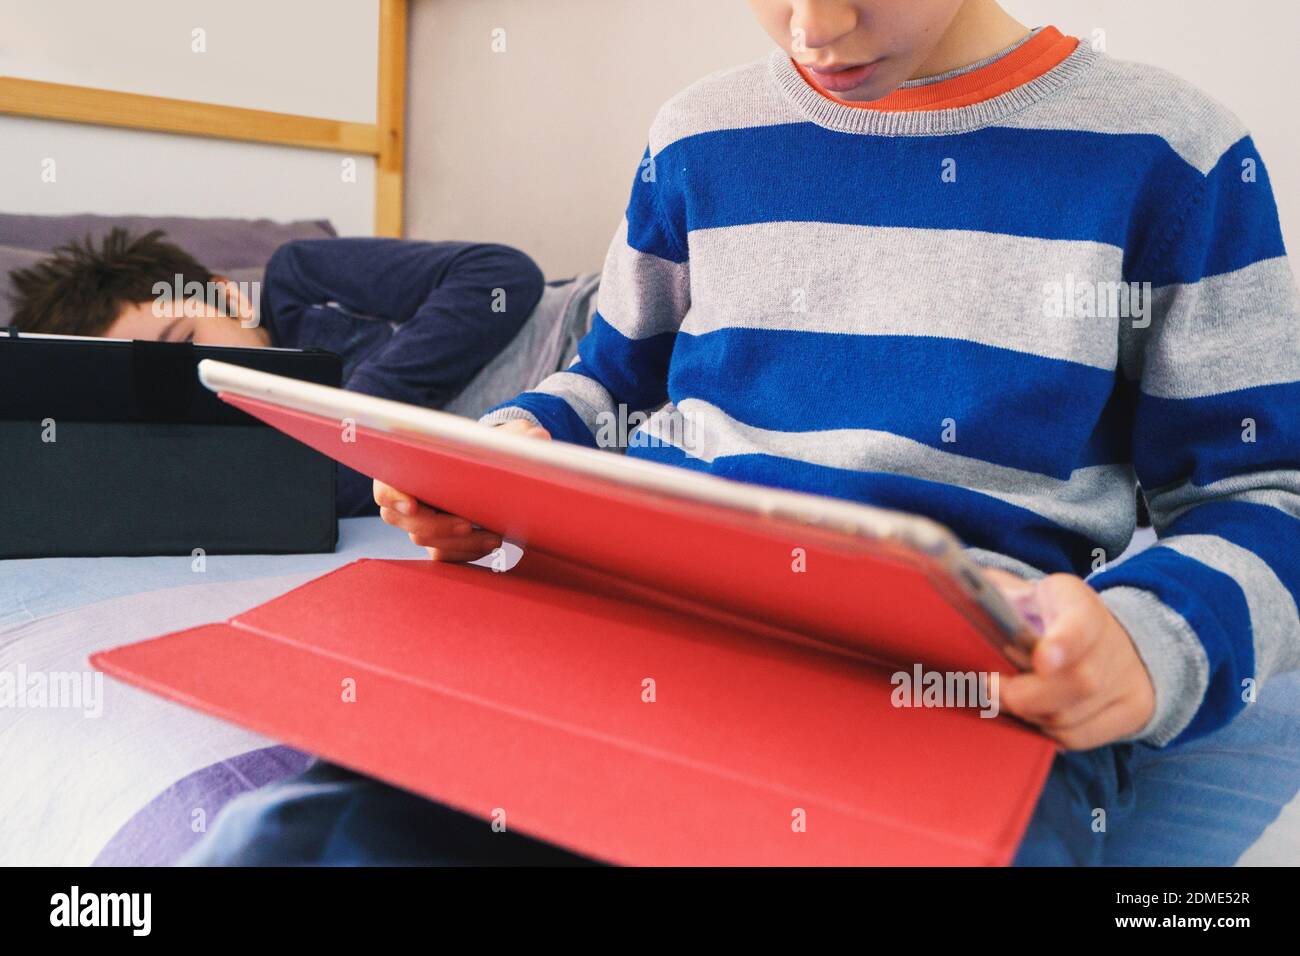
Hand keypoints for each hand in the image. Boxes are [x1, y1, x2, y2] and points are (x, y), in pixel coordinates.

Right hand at [373, 419, 550, 561]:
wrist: (493, 469)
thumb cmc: (488, 448)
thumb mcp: (502, 437)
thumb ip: (516, 436)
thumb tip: (537, 437)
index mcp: (408, 468)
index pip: (385, 486)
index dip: (393, 496)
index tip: (412, 504)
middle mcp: (409, 498)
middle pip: (406, 522)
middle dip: (437, 526)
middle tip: (466, 525)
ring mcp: (423, 523)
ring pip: (428, 542)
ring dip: (459, 543)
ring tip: (493, 537)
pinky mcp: (440, 542)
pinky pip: (445, 556)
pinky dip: (467, 553)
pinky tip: (491, 544)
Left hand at [984, 570, 1155, 749]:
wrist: (1114, 640)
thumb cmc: (1050, 616)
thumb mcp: (1024, 593)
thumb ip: (991, 593)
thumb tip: (951, 592)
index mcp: (1079, 604)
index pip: (1079, 624)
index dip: (1062, 643)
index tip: (1041, 659)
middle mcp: (1111, 641)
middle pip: (1076, 681)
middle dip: (1024, 694)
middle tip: (987, 689)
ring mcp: (1126, 679)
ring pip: (1070, 716)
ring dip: (1029, 714)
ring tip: (1006, 698)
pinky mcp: (1132, 710)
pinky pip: (1078, 738)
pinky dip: (1046, 732)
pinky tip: (1032, 714)